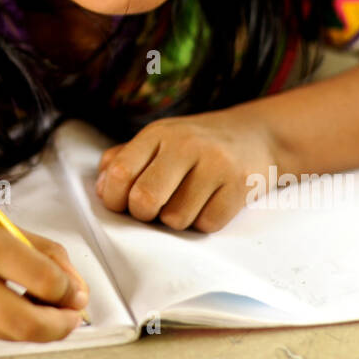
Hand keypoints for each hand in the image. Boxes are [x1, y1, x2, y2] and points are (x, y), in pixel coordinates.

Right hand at [0, 196, 89, 342]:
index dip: (69, 288)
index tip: (73, 288)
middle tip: (70, 314)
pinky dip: (1, 324)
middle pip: (31, 324)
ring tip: (38, 306)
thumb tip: (71, 283)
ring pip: (11, 334)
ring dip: (35, 325)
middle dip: (62, 324)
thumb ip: (33, 248)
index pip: (44, 278)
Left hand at [94, 112, 277, 232]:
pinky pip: (207, 224)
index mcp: (158, 134)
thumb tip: (102, 188)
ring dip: (176, 219)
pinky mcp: (240, 186)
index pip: (120, 173)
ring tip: (187, 201)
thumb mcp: (159, 141)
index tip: (122, 203)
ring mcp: (215, 165)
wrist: (256, 135)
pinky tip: (209, 203)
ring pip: (176, 219)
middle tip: (154, 209)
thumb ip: (125, 160)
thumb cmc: (196, 145)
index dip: (114, 198)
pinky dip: (204, 222)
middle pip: (145, 200)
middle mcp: (186, 145)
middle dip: (143, 214)